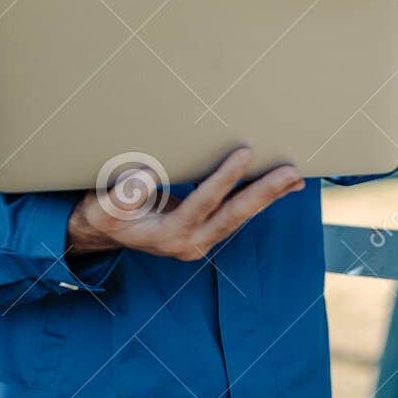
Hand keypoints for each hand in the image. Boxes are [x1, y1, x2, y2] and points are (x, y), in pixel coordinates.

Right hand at [65, 147, 304, 260]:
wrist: (102, 235)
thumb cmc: (102, 215)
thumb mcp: (102, 207)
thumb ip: (122, 196)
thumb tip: (146, 176)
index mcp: (166, 236)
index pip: (201, 204)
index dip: (223, 179)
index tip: (243, 154)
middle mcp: (189, 243)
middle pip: (233, 217)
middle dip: (263, 194)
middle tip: (291, 173)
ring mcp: (199, 241)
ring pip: (239, 218)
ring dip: (268, 197)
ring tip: (296, 178)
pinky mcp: (204, 233)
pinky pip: (235, 215)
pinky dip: (257, 199)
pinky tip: (279, 186)